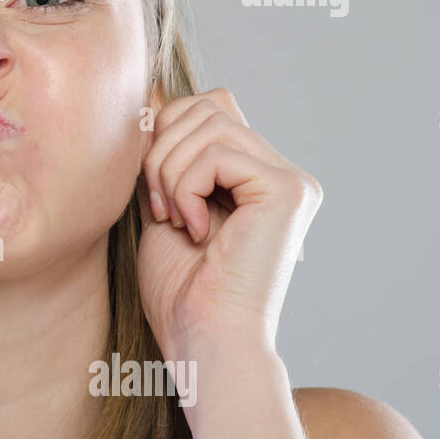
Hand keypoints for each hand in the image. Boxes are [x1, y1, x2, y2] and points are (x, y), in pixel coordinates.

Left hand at [134, 88, 322, 362]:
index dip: (166, 134)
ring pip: (209, 122)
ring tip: (175, 220)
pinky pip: (217, 152)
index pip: (208, 108)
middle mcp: (281, 173)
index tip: (151, 192)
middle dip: (162, 149)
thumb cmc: (180, 291)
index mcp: (255, 177)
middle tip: (158, 207)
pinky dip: (187, 188)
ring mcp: (290, 180)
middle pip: (208, 105)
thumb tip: (149, 96)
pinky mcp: (288, 190)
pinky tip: (196, 230)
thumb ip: (164, 155)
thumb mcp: (161, 204)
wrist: (203, 342)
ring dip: (169, 172)